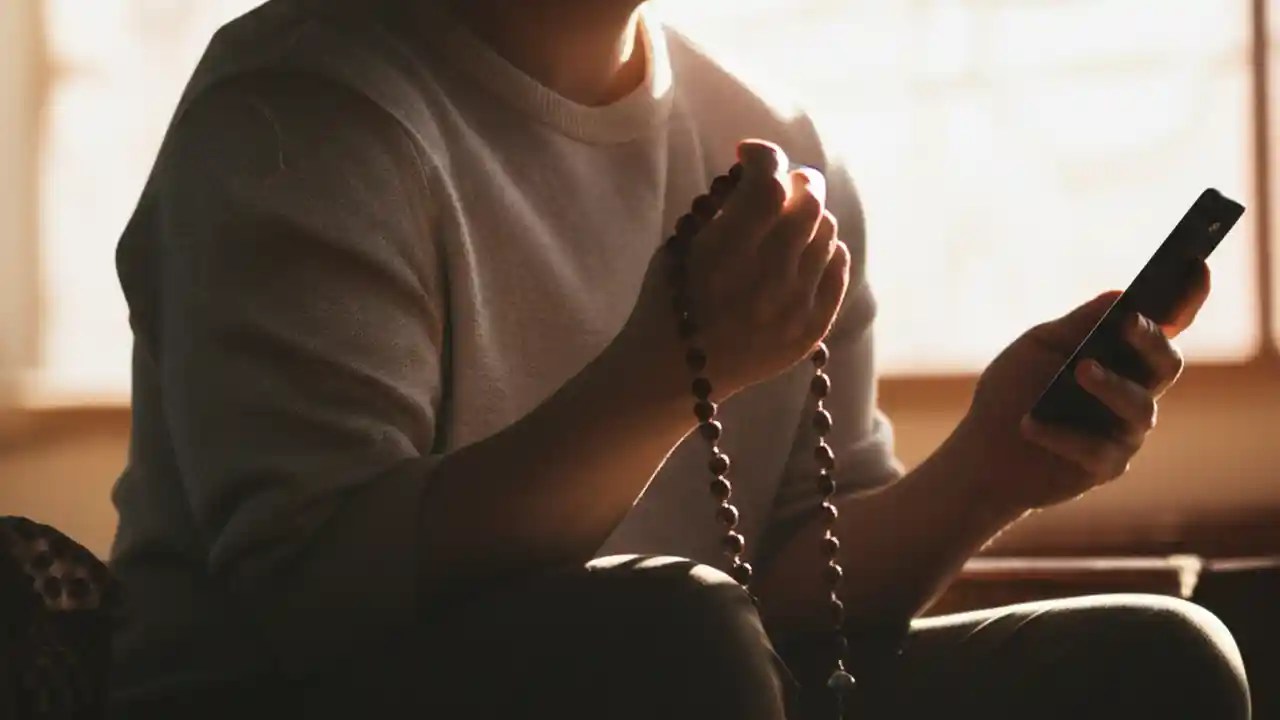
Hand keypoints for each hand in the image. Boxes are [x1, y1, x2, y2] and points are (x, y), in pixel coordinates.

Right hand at [624, 140, 850, 399]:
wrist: (675, 373)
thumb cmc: (671, 299)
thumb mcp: (681, 244)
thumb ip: (723, 206)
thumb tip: (761, 167)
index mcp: (723, 256)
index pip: (768, 184)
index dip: (763, 155)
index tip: (748, 153)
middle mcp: (765, 282)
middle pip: (808, 203)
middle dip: (796, 179)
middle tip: (783, 180)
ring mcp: (793, 309)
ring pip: (827, 232)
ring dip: (810, 214)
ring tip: (788, 220)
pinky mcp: (810, 330)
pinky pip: (838, 268)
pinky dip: (826, 249)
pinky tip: (805, 249)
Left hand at [952, 264, 1210, 512]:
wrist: (983, 449)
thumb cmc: (1012, 392)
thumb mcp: (1037, 348)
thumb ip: (1077, 326)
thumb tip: (1119, 295)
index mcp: (1121, 356)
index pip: (1166, 328)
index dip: (1187, 300)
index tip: (1197, 268)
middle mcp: (1132, 391)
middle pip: (1165, 365)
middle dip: (1151, 341)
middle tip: (1128, 322)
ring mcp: (1123, 431)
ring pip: (1140, 408)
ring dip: (1111, 385)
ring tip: (1080, 370)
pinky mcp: (1106, 466)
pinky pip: (1099, 450)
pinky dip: (1063, 434)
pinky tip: (1032, 425)